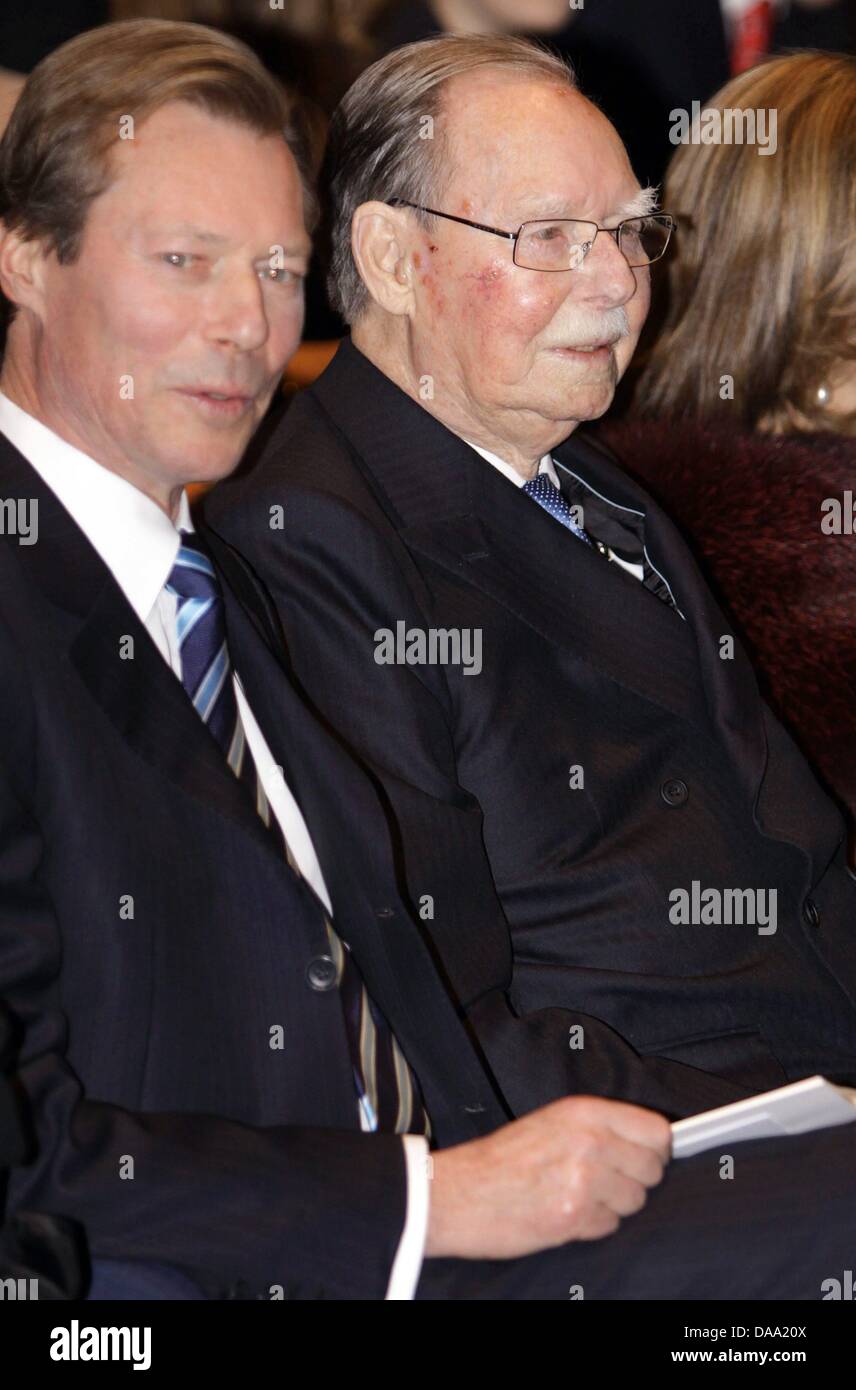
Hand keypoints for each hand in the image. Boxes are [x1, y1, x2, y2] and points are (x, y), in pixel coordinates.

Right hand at [425, 1095, 670, 1259]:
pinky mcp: (575, 1214)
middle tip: (603, 1183)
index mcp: (584, 1112)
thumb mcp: (551, 1122)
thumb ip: (598, 1128)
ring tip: (577, 1197)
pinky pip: (610, 1226)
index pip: (656, 1130)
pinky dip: (592, 1226)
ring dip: (612, 1205)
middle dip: (634, 1181)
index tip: (647, 1158)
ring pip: (635, 1200)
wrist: (460, 1193)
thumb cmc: (502, 1160)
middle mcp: (589, 1140)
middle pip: (652, 1168)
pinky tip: (563, 1213)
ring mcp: (584, 1178)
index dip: (656, 1149)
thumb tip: (646, 1143)